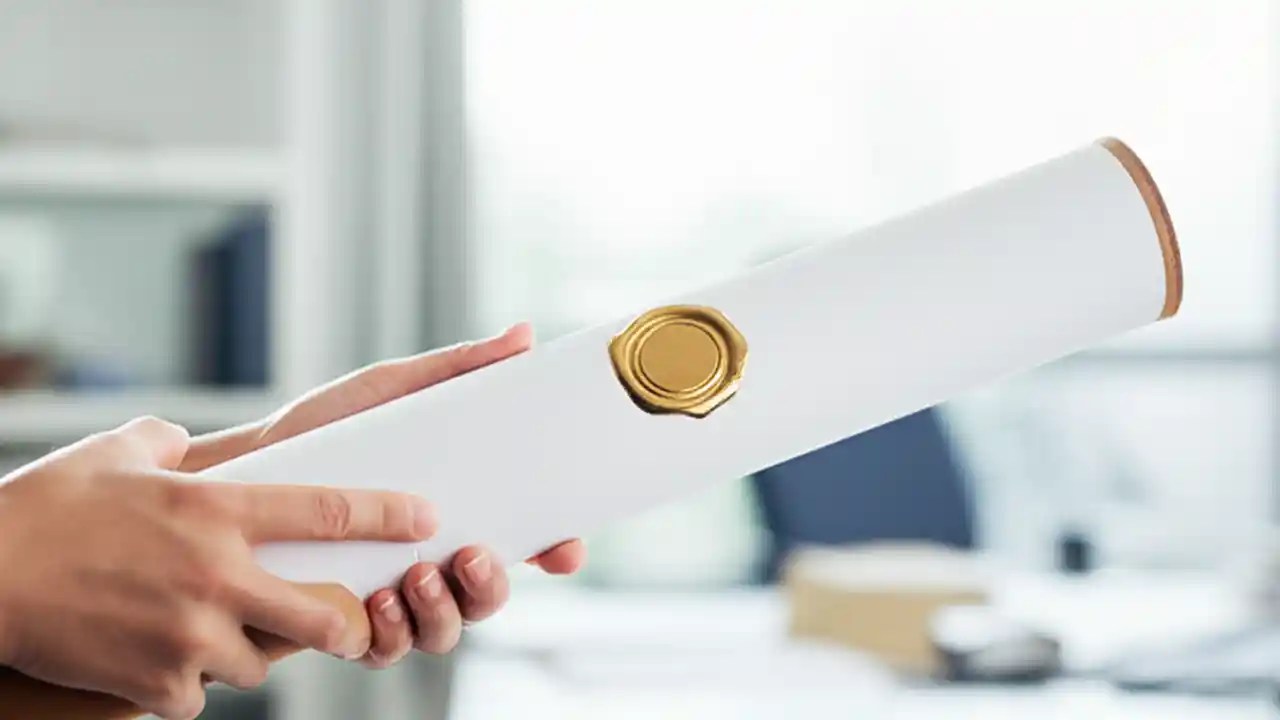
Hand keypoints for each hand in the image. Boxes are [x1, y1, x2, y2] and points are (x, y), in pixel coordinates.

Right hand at [0, 417, 435, 719]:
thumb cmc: (45, 507)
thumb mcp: (113, 454)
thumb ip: (165, 444)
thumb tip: (181, 439)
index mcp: (216, 511)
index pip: (326, 511)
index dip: (386, 515)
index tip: (426, 518)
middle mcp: (217, 574)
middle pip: (323, 615)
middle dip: (347, 625)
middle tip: (351, 623)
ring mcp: (190, 633)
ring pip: (258, 663)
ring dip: (244, 652)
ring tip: (209, 634)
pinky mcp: (157, 682)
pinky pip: (195, 694)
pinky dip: (183, 684)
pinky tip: (152, 660)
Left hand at [179, 323, 586, 667]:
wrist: (238, 473)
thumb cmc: (321, 431)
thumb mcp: (390, 391)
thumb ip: (457, 368)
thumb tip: (524, 335)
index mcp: (456, 512)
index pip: (525, 541)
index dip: (556, 550)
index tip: (566, 549)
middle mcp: (432, 560)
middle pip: (490, 595)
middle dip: (493, 588)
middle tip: (473, 556)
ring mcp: (392, 597)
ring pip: (445, 632)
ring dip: (442, 613)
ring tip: (415, 577)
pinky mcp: (346, 625)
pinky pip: (385, 651)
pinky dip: (390, 635)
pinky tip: (377, 603)